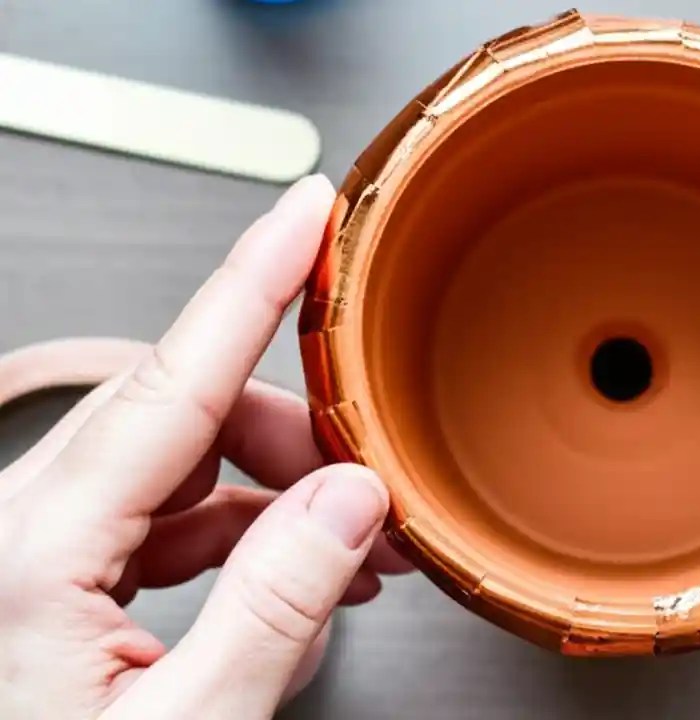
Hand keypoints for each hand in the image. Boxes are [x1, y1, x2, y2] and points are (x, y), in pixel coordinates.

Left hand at [0, 175, 412, 718]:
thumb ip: (278, 605)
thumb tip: (352, 502)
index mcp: (32, 557)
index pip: (172, 384)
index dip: (251, 286)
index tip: (304, 216)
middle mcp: (25, 536)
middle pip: (188, 418)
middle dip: (301, 433)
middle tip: (379, 474)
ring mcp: (40, 556)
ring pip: (185, 466)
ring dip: (283, 489)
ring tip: (362, 539)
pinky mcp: (61, 583)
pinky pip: (171, 519)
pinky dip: (248, 531)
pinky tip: (304, 569)